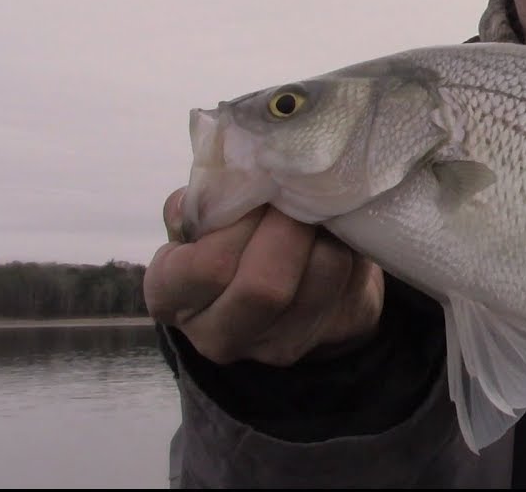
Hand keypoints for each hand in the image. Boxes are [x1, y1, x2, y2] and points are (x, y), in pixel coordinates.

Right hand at [143, 187, 384, 366]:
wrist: (282, 286)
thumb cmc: (230, 241)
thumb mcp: (199, 222)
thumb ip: (201, 203)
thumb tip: (224, 182)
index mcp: (172, 300)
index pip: (206, 267)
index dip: (237, 222)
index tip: (254, 191)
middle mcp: (221, 335)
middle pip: (265, 285)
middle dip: (286, 226)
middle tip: (293, 192)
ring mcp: (282, 343)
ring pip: (321, 274)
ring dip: (323, 228)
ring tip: (316, 202)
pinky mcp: (335, 331)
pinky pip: (353, 275)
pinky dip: (349, 238)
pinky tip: (337, 223)